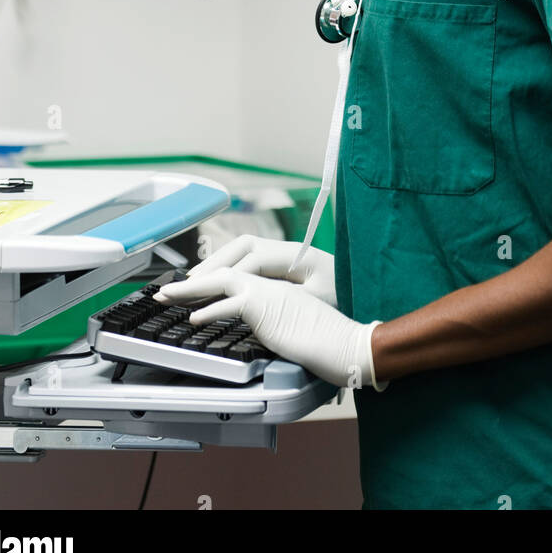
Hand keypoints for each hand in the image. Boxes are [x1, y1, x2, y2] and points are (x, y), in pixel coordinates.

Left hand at [154, 269, 383, 389]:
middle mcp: (271, 282)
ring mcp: (268, 291)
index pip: (238, 274)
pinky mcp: (265, 305)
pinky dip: (209, 308)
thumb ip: (275, 319)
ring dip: (191, 288)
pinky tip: (193, 317)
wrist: (345, 344)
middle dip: (193, 280)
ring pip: (221, 279)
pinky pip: (229, 302)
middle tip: (168, 291)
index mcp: (278, 286)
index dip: (212, 279)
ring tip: (168, 297)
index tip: (193, 291)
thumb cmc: (326, 341)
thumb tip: (261, 327)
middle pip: (224, 270)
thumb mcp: (294, 325)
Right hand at [185, 234, 337, 305]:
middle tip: (188, 284)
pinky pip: (250, 261)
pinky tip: (215, 281)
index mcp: (298, 256)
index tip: (206, 289)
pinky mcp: (285, 265)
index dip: (228, 274)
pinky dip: (229, 269)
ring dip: (218, 264)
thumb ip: (287, 295)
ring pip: (243, 252)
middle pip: (242, 248)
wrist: (363, 304)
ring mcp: (286, 256)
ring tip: (193, 282)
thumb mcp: (318, 300)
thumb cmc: (345, 302)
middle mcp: (289, 250)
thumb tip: (253, 293)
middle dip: (214, 263)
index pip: (252, 258)